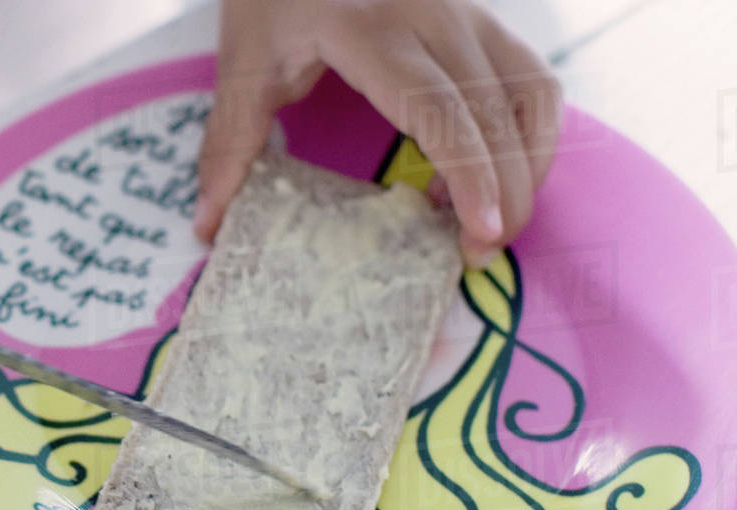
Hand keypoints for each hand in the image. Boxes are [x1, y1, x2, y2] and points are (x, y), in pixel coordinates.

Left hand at [196, 0, 561, 266]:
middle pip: (494, 111)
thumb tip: (207, 227)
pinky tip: (491, 177)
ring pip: (529, 93)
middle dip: (504, 191)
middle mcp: (434, 13)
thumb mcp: (242, 62)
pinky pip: (529, 80)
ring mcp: (466, 11)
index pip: (439, 109)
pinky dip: (527, 136)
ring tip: (492, 224)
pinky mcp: (480, 18)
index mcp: (372, 27)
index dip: (470, 172)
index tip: (482, 230)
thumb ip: (229, 144)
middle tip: (478, 257)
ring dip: (526, 165)